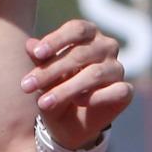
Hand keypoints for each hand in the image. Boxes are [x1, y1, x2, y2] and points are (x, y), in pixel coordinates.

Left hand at [20, 19, 131, 150]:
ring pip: (95, 74)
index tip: (37, 54)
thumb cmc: (55, 88)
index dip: (56, 40)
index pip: (76, 29)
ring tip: (43, 102)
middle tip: (27, 86)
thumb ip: (40, 61)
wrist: (69, 122)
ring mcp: (117, 69)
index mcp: (88, 34)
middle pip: (81, 54)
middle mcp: (106, 47)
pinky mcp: (125, 91)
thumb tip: (30, 45)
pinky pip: (116, 91)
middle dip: (51, 71)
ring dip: (66, 89)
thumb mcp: (43, 76)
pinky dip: (96, 97)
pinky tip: (80, 102)